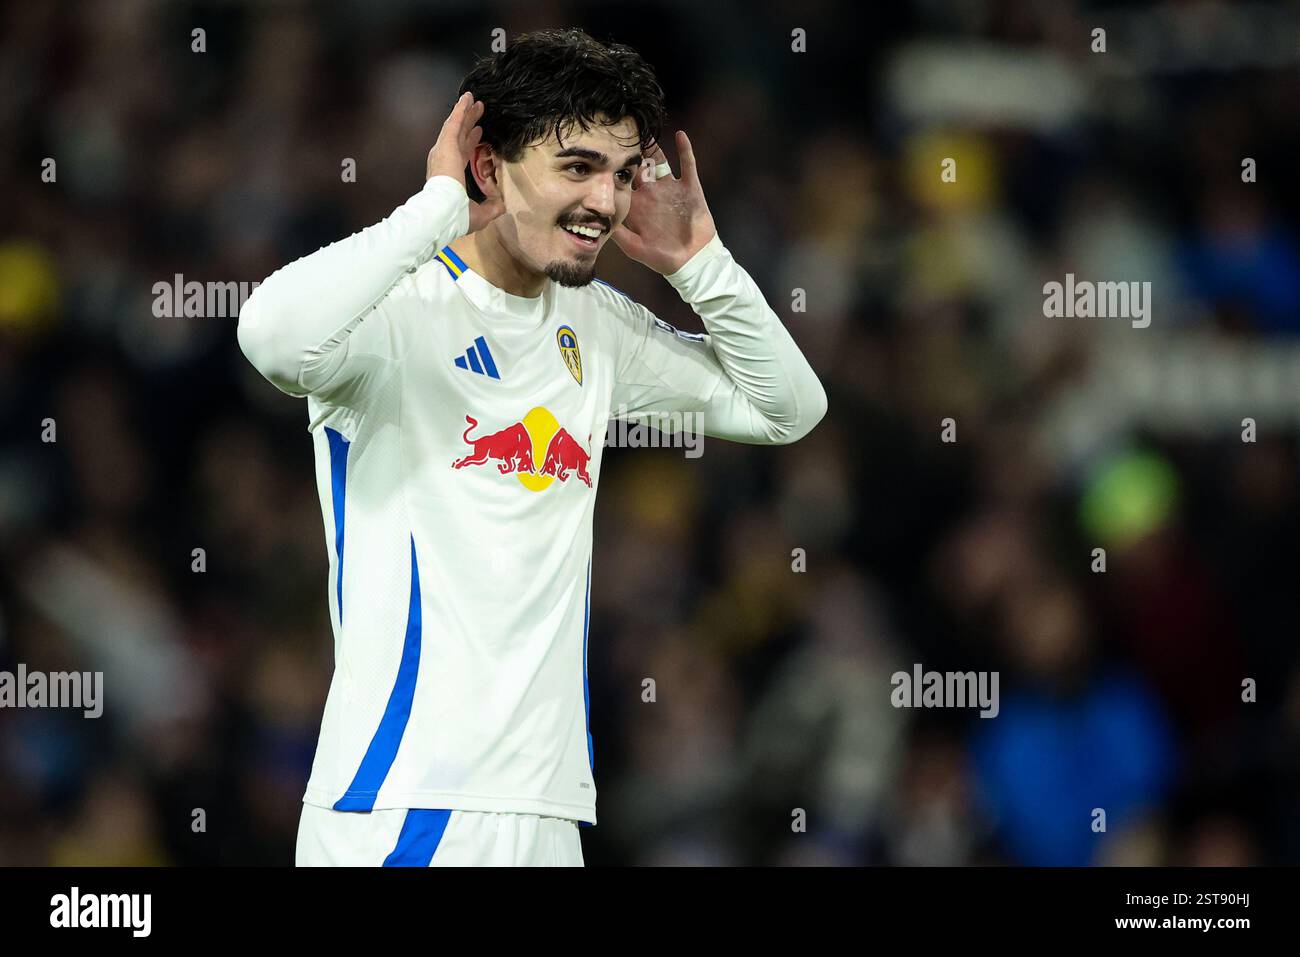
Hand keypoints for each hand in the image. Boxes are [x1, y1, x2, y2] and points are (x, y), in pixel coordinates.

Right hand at [427, 92, 504, 232]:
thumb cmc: (456, 215)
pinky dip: (460, 110)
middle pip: (459, 136)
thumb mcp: (480, 214)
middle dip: (468, 123)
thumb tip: (501, 204)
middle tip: (478, 110)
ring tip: (472, 100)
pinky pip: (454, 122)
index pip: (462, 154)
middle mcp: (445, 160)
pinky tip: (467, 99)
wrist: (442, 209)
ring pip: (456, 126)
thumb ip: (491, 208)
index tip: (478, 133)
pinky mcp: (446, 143)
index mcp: (451, 176)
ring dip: (464, 113)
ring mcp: (444, 149)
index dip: (470, 142)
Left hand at [612, 130, 716, 274]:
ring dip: (653, 148)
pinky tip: (680, 135)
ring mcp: (671, 188)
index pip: (622, 182)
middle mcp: (652, 193)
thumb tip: (598, 220)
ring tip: (646, 132)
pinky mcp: (690, 188)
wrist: (692, 261)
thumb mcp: (634, 247)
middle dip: (631, 152)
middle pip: (639, 166)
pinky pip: (687, 165)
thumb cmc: (661, 258)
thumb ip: (618, 234)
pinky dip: (685, 150)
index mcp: (637, 205)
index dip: (613, 169)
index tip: (604, 152)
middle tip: (622, 134)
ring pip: (660, 161)